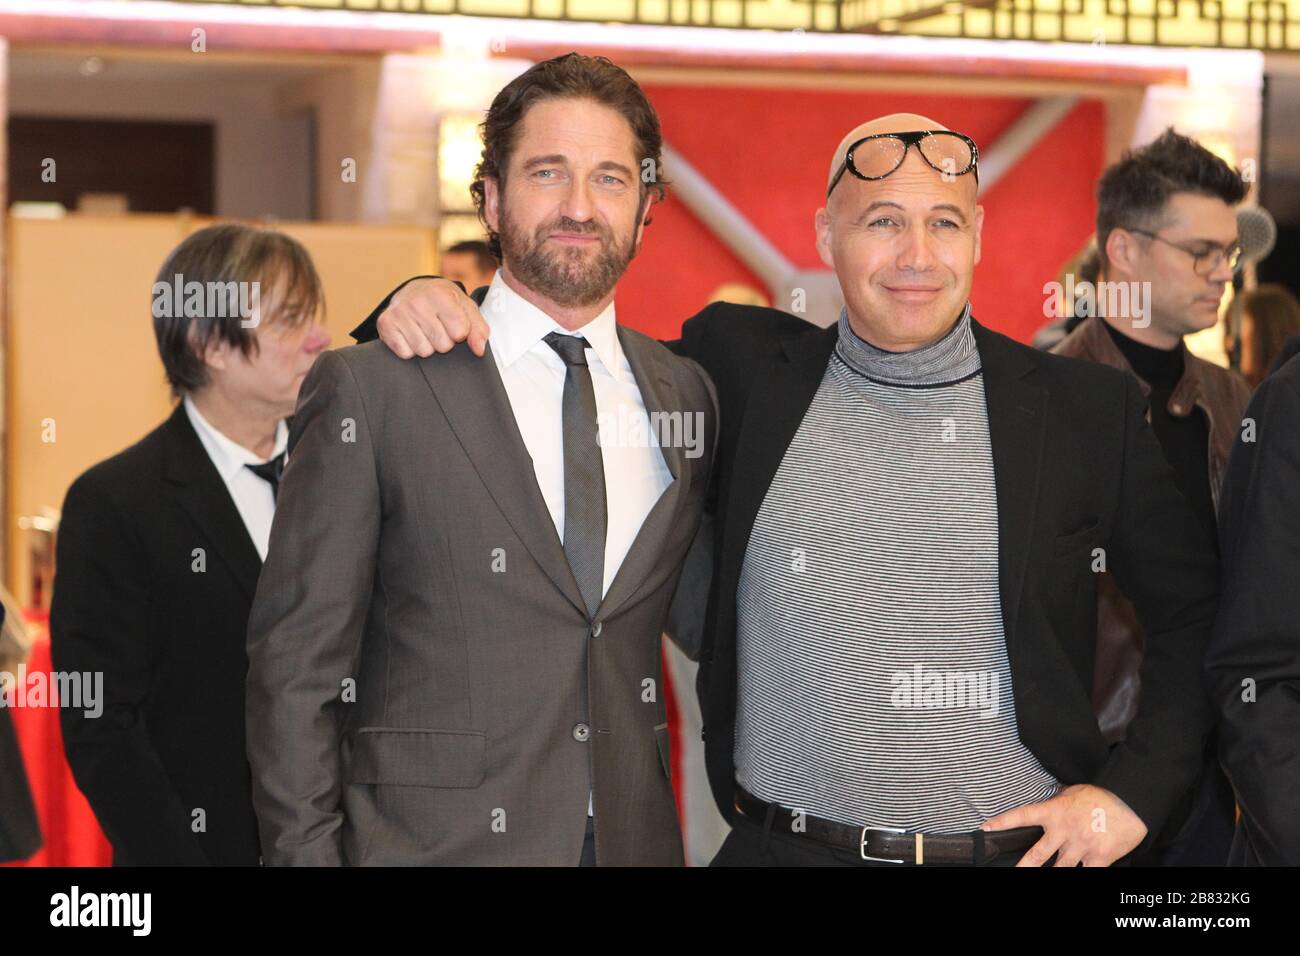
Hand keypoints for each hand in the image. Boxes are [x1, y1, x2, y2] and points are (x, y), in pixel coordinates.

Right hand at [376, 277, 489, 358]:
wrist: (415, 290)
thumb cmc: (445, 301)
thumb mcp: (467, 308)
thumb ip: (478, 329)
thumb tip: (479, 350)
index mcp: (440, 294)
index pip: (460, 333)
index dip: (460, 332)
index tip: (454, 322)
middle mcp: (417, 301)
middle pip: (442, 345)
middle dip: (444, 340)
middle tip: (438, 326)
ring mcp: (399, 312)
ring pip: (424, 351)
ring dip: (427, 345)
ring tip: (424, 329)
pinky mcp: (385, 324)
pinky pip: (405, 353)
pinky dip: (410, 348)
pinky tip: (411, 333)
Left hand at [982, 783, 1147, 866]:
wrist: (1130, 801)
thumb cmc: (1100, 795)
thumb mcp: (1072, 792)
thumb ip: (1056, 802)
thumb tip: (1047, 805)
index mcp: (1054, 811)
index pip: (1021, 816)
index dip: (1001, 822)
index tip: (984, 828)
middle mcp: (1064, 831)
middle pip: (1037, 855)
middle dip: (1024, 867)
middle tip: (1012, 873)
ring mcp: (1081, 846)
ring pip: (1060, 870)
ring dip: (1053, 875)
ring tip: (1042, 878)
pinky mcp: (1099, 858)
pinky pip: (1086, 875)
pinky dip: (1081, 876)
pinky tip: (1078, 876)